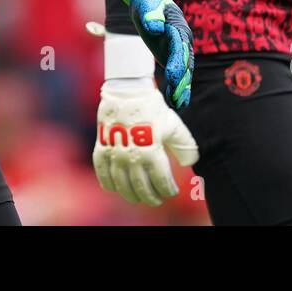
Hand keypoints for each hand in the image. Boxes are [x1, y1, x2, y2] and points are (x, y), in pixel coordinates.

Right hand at [93, 79, 199, 206]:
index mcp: (152, 151)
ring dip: (131, 195)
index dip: (167, 190)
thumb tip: (190, 163)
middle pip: (141, 187)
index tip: (171, 192)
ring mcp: (115, 153)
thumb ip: (184, 145)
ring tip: (137, 198)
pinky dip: (107, 183)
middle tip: (156, 200)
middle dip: (151, 197)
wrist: (127, 91)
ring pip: (122, 184)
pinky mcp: (101, 148)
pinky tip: (114, 189)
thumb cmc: (153, 108)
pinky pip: (102, 172)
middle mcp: (132, 156)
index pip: (161, 180)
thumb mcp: (174, 125)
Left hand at [111, 0, 192, 108]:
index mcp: (178, 28)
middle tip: (177, 98)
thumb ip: (152, 16)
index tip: (172, 77)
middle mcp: (183, 41)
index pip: (179, 48)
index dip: (176, 63)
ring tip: (180, 105)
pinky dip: (179, 88)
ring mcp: (180, 50)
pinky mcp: (174, 56)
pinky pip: (178, 74)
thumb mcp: (147, 5)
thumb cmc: (147, 1)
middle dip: (181, 81)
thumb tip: (155, 27)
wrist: (149, 0)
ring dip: (182, 89)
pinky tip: (179, 103)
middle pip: (184, 63)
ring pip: (184, 72)